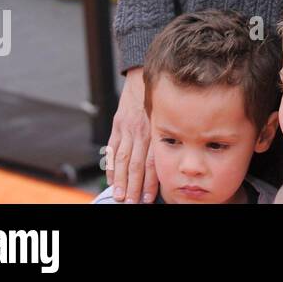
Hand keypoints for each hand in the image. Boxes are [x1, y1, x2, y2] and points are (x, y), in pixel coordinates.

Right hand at [106, 66, 157, 202]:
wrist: (143, 78)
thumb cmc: (162, 101)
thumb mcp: (168, 117)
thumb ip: (167, 138)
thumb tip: (171, 164)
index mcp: (156, 130)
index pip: (152, 162)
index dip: (150, 182)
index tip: (148, 199)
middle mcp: (141, 131)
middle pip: (136, 165)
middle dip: (133, 186)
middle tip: (131, 202)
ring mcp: (127, 129)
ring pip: (123, 160)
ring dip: (120, 181)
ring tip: (120, 196)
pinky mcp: (116, 126)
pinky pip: (113, 150)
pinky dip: (111, 166)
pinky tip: (112, 180)